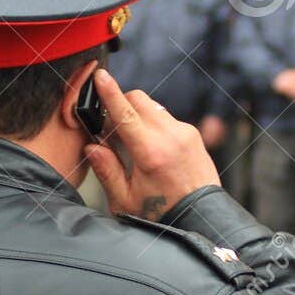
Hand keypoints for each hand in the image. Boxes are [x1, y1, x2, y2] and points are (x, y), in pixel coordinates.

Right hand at [83, 68, 220, 221]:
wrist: (202, 219)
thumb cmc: (162, 215)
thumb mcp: (125, 201)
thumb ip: (106, 170)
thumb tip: (91, 147)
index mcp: (150, 153)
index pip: (125, 113)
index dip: (109, 92)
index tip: (101, 75)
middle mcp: (171, 136)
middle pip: (139, 99)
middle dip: (120, 103)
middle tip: (109, 127)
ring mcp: (185, 133)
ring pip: (153, 107)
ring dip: (136, 114)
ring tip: (130, 142)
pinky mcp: (193, 135)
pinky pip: (166, 118)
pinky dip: (152, 124)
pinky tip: (149, 148)